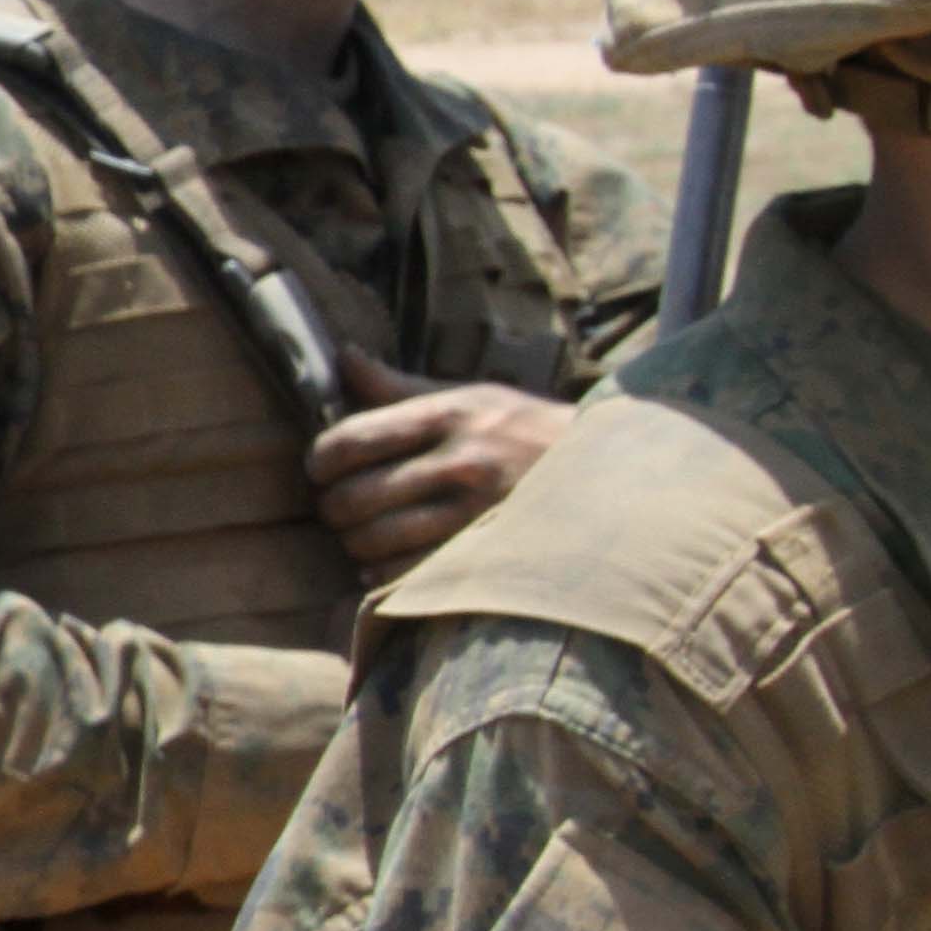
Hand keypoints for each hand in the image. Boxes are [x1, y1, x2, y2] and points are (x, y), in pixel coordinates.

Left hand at [309, 354, 573, 572]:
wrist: (610, 475)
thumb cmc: (525, 431)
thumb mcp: (471, 397)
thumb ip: (400, 387)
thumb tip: (344, 355)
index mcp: (449, 417)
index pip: (350, 440)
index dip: (320, 461)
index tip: (321, 469)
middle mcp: (461, 462)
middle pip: (353, 497)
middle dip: (333, 506)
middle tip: (340, 507)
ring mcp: (474, 513)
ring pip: (372, 540)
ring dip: (354, 542)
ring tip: (363, 534)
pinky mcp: (484, 555)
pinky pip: (402, 574)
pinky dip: (380, 573)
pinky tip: (383, 562)